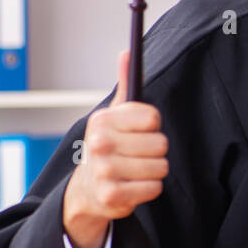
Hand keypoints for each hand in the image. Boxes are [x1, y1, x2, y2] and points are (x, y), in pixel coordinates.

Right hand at [62, 49, 168, 247]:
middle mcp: (100, 143)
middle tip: (137, 154)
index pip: (153, 118)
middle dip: (155, 151)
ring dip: (154, 171)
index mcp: (103, 120)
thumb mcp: (114, 115)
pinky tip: (133, 186)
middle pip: (160, 144)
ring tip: (135, 170)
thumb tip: (127, 52)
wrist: (87, 189)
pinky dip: (149, 188)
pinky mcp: (112, 196)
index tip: (140, 131)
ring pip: (160, 167)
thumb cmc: (109, 146)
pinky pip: (154, 188)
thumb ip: (126, 84)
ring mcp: (104, 171)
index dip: (152, 127)